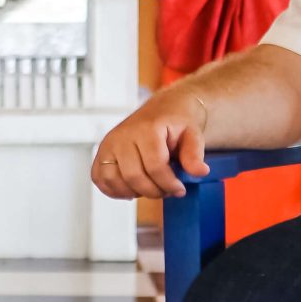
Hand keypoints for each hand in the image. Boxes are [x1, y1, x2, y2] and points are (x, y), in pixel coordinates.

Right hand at [91, 87, 210, 199]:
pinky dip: (114, 189)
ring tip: (150, 186)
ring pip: (114, 181)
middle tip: (166, 190)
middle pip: (134, 177)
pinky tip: (132, 187)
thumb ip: (194, 154)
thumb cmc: (177, 123)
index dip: (169, 184)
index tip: (180, 189)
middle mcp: (122, 135)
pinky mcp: (101, 153)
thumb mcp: (193, 134)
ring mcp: (109, 144)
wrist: (164, 110)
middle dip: (154, 191)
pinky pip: (100, 179)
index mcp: (146, 129)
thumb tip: (199, 171)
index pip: (154, 167)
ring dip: (134, 191)